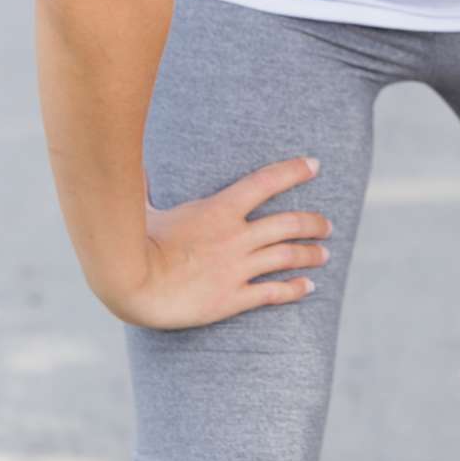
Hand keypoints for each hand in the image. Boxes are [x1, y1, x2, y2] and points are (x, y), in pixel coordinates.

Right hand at [103, 157, 332, 328]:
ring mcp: (236, 268)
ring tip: (324, 253)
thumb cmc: (133, 242)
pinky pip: (272, 293)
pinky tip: (308, 287)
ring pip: (286, 256)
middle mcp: (236, 236)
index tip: (314, 165)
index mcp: (219, 209)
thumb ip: (148, 183)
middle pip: (288, 224)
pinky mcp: (231, 298)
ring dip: (310, 254)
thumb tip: (135, 162)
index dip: (293, 171)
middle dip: (312, 223)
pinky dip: (294, 289)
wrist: (132, 285)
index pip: (266, 182)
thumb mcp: (145, 206)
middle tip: (327, 224)